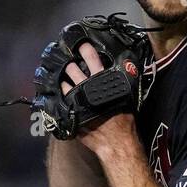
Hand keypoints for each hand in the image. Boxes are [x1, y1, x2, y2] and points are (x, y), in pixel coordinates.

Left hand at [61, 42, 138, 156]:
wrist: (115, 142)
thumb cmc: (124, 121)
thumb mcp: (126, 97)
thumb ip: (118, 83)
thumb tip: (122, 73)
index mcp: (101, 81)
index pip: (91, 57)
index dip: (85, 48)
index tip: (80, 44)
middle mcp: (85, 88)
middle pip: (72, 69)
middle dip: (70, 65)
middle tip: (69, 64)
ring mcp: (75, 100)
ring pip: (63, 84)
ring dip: (63, 81)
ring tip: (64, 80)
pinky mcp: (70, 113)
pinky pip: (61, 102)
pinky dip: (60, 98)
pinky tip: (61, 98)